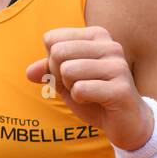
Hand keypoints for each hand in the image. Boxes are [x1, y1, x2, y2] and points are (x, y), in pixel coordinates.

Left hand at [25, 26, 153, 150]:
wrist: (127, 122)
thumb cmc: (94, 95)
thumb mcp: (65, 80)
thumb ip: (47, 71)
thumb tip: (29, 72)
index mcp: (97, 35)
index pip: (52, 39)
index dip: (52, 62)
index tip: (72, 73)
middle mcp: (110, 46)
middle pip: (57, 52)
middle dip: (59, 75)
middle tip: (78, 85)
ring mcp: (118, 66)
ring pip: (67, 70)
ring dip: (71, 88)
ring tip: (88, 93)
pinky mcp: (121, 88)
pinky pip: (80, 89)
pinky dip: (80, 100)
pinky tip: (96, 101)